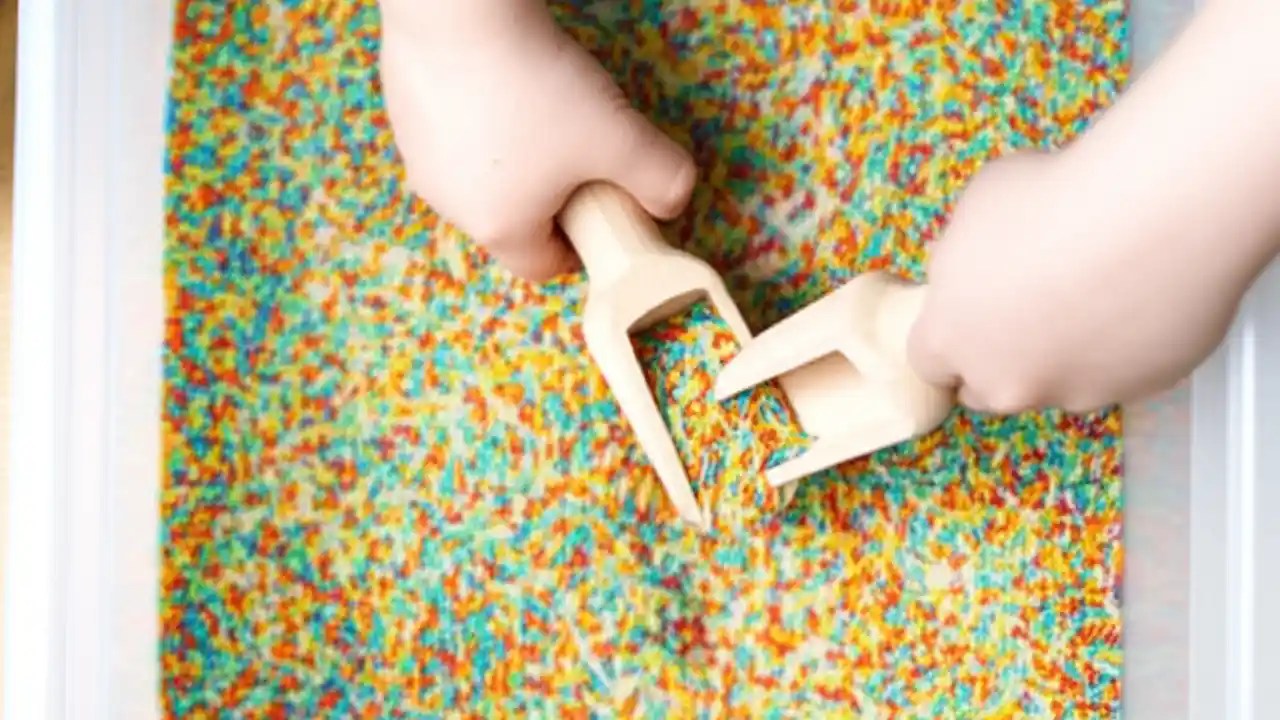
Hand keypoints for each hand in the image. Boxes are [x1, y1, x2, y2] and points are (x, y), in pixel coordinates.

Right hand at [377, 0, 695, 280]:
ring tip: (539, 102)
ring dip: (512, 153)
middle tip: (579, 146)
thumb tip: (674, 199)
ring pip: (478, 174)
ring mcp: (419, 158)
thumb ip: (661, 178)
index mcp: (498, 227)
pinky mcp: (402, 112)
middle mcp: (449, 204)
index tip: (600, 206)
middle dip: (549, 193)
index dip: (580, 241)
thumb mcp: (620, 138)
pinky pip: (451, 131)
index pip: (543, 265)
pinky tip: (501, 77)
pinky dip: (478, 116)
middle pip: (510, 218)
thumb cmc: (535, 85)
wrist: (457, 12)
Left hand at [905, 149, 1240, 413]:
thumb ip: (963, 252)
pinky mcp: (1135, 391)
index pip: (930, 361)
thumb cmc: (1050, 197)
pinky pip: (1121, 377)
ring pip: (1059, 387)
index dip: (953, 336)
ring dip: (1067, 356)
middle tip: (1032, 312)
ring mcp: (1072, 393)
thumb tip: (973, 262)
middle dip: (1002, 360)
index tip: (973, 314)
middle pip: (990, 389)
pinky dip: (1124, 350)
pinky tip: (1142, 301)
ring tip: (1099, 297)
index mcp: (950, 338)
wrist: (1154, 213)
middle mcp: (1004, 382)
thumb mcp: (978, 207)